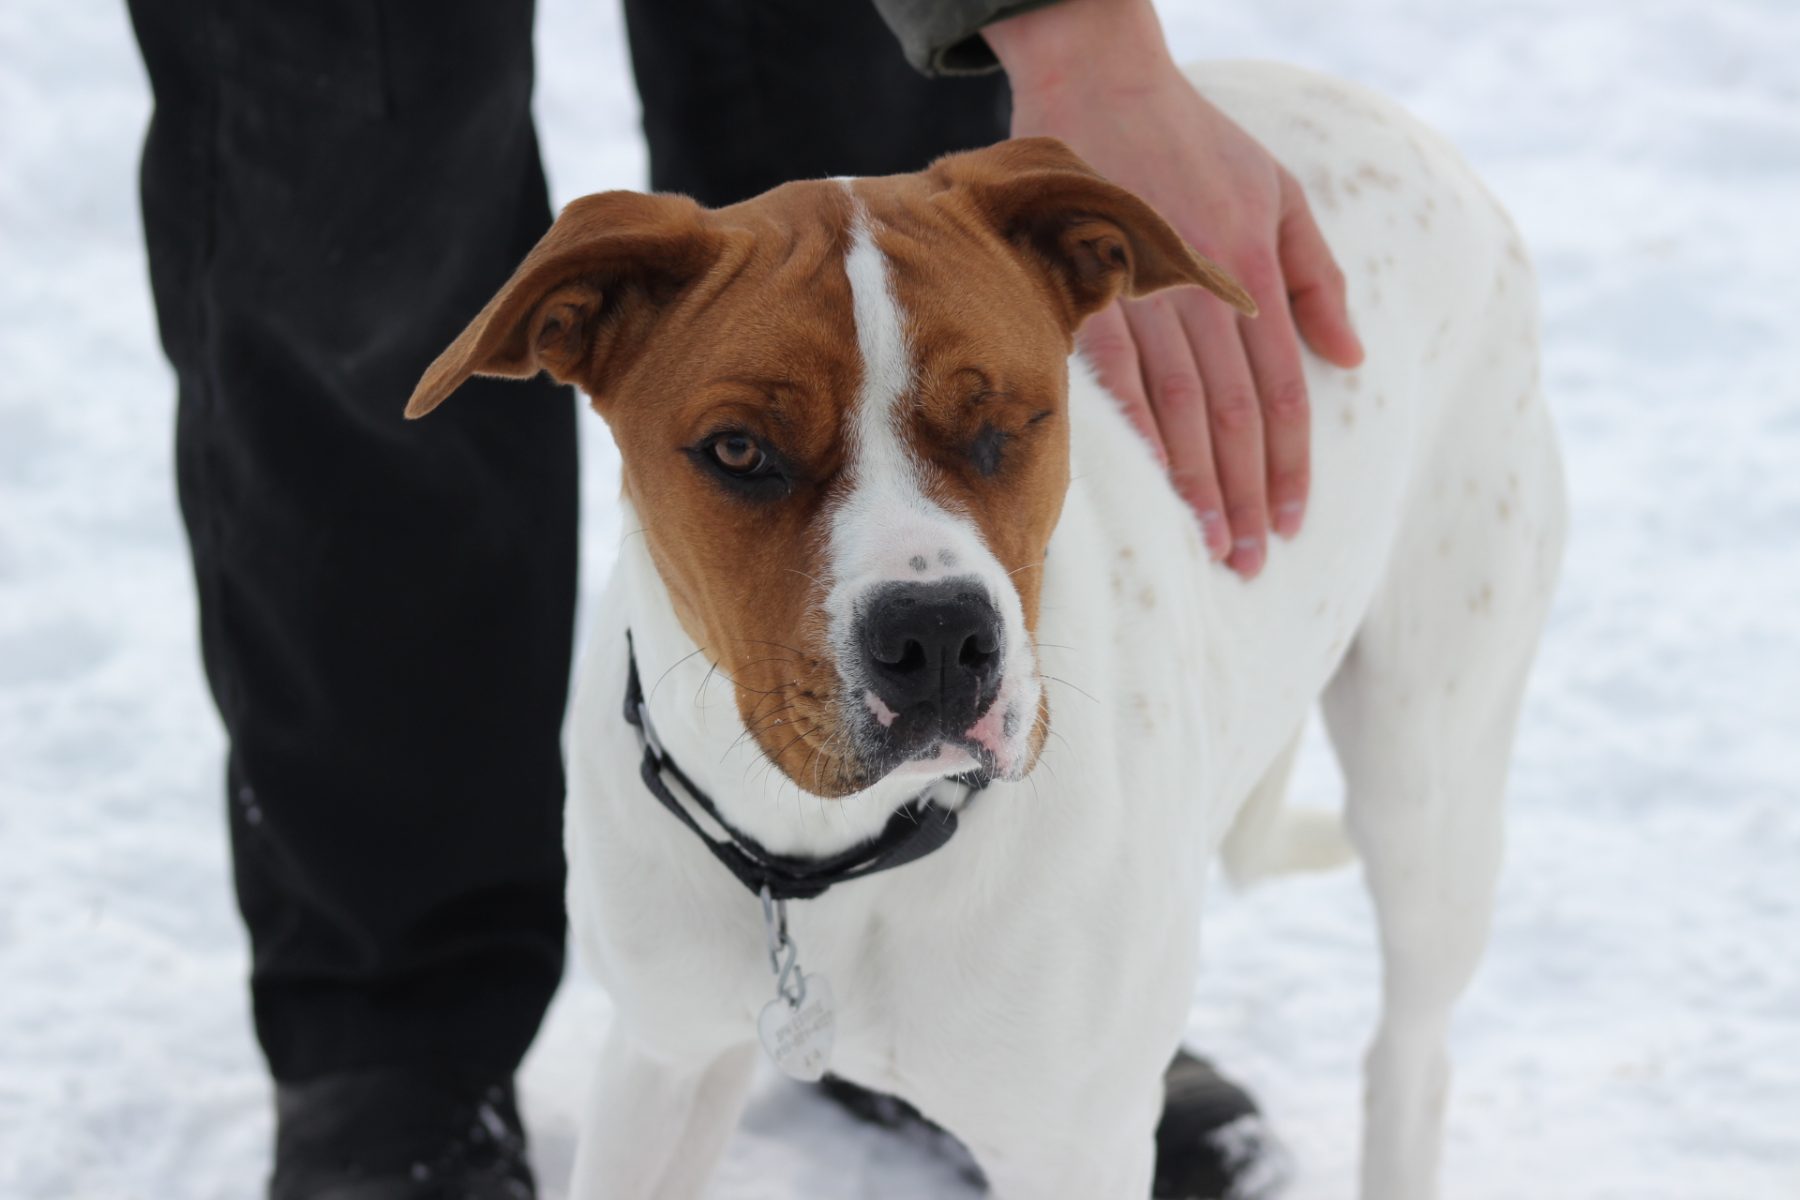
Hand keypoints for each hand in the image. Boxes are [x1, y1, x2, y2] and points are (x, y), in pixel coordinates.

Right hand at [986, 0, 1362, 576]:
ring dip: (1196, 482)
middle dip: (1245, 492)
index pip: (1280, 391)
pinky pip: (1114, 378)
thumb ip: (1317, 279)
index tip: (1291, 522)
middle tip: (1248, 561)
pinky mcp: (1087, 290)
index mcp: (1252, 272)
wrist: (1104, 81)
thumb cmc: (1197, 140)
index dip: (1288, 463)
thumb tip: (1352, 361)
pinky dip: (1136, 436)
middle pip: (1234, 414)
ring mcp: (1144, 291)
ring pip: (1181, 407)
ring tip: (1207, 543)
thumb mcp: (1282, 192)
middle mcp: (1206, 290)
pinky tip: (1148, 486)